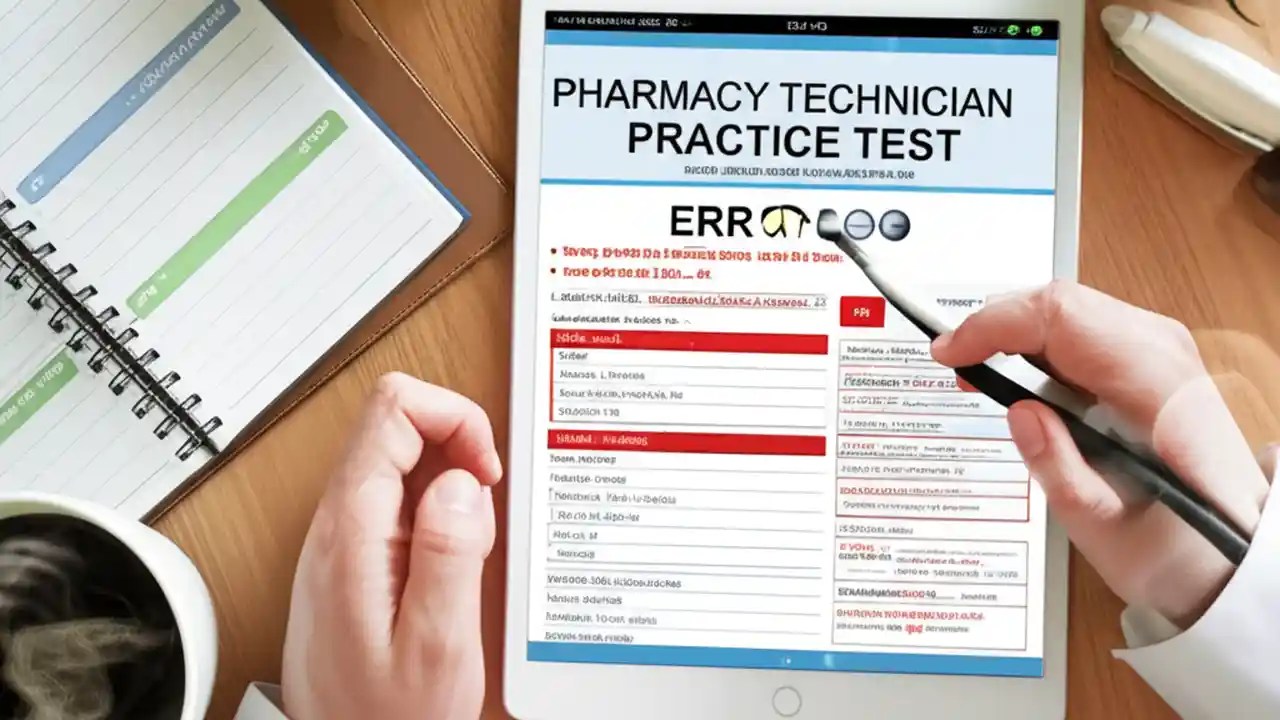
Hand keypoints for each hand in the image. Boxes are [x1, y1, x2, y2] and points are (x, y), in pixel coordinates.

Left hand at [282, 373, 502, 719]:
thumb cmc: (385, 716)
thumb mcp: (437, 645)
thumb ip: (451, 555)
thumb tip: (462, 482)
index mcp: (353, 530)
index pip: (394, 410)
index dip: (455, 419)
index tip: (487, 471)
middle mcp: (338, 521)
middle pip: (396, 422)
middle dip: (458, 445)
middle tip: (485, 503)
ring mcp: (343, 534)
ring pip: (400, 456)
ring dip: (450, 481)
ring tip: (469, 543)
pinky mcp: (356, 551)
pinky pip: (400, 496)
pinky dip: (439, 508)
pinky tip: (453, 557)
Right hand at [931, 281, 1271, 627]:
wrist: (1228, 555)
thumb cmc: (1175, 544)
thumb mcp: (1103, 526)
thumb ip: (1058, 466)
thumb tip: (1018, 412)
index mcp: (1155, 384)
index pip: (1061, 315)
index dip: (994, 324)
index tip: (950, 353)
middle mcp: (1163, 353)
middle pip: (1062, 301)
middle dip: (998, 324)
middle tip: (958, 366)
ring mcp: (1161, 352)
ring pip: (1070, 310)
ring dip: (1019, 335)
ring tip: (987, 378)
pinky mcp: (1151, 362)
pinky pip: (1085, 331)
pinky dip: (1043, 346)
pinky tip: (1026, 383)